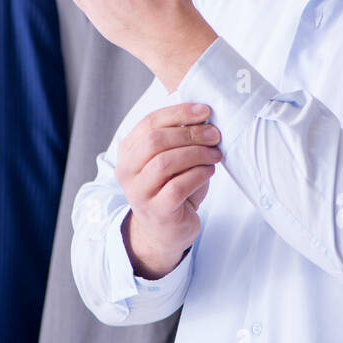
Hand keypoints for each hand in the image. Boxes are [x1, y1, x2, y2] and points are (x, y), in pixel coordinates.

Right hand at [115, 102, 222, 278]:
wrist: (165, 230)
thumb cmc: (171, 188)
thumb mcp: (170, 159)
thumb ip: (178, 138)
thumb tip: (203, 116)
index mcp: (128, 151)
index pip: (149, 123)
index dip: (179, 113)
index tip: (205, 111)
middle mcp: (127, 171)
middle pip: (155, 141)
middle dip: (190, 134)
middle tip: (214, 134)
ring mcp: (139, 193)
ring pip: (165, 163)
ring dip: (196, 154)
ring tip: (215, 154)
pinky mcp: (157, 211)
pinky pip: (178, 186)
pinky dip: (199, 174)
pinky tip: (209, 171)